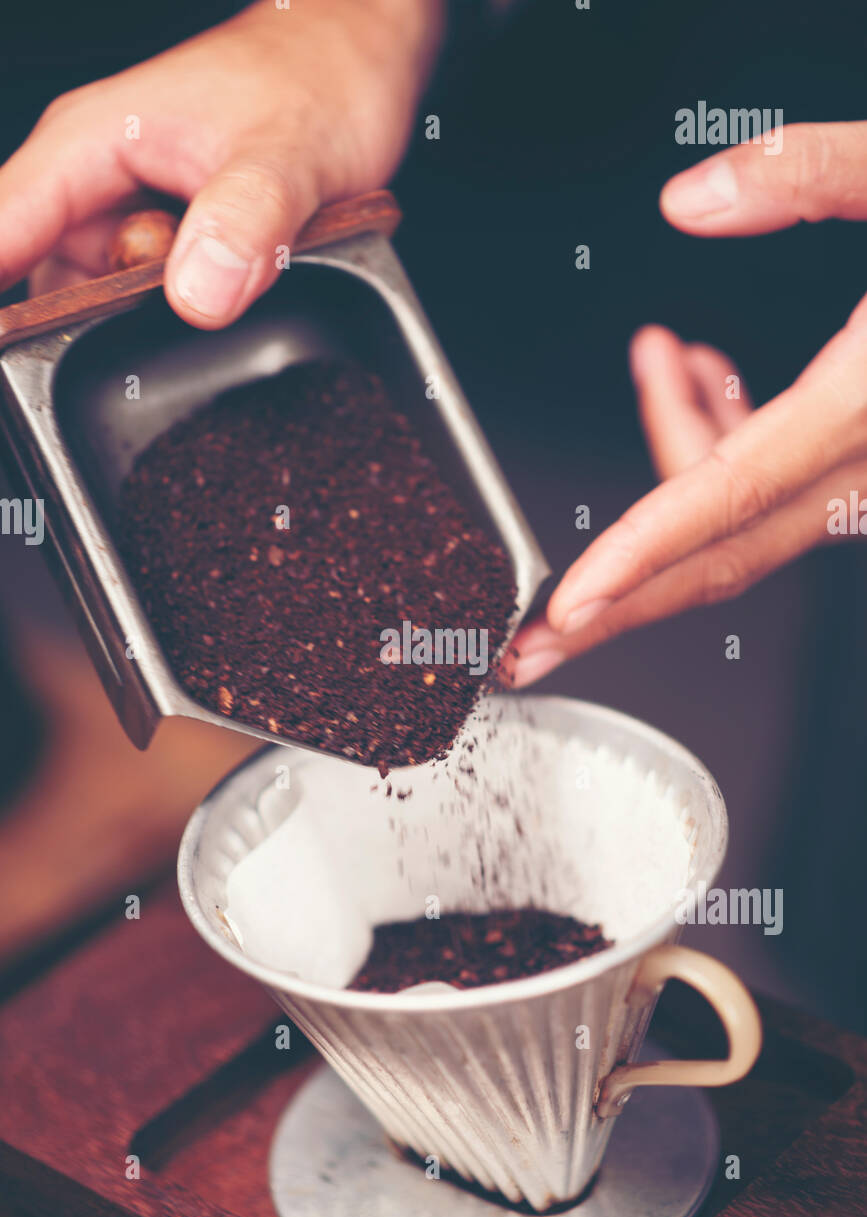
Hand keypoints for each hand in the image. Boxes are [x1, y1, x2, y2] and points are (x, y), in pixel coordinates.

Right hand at [0, 0, 443, 326]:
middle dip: (97, 330)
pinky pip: (158, 304)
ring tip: (230, 284)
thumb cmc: (320, 78)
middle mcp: (99, 184)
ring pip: (111, 307)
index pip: (3, 227)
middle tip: (184, 315)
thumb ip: (244, 221)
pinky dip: (192, 315)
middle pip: (51, 288)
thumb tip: (195, 295)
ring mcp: (136, 219)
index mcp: (90, 142)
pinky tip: (237, 296)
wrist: (364, 65)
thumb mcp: (288, 151)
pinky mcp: (175, 248)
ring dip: (155, 325)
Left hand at [511, 122, 866, 687]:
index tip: (568, 606)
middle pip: (720, 557)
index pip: (728, 500)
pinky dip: (727, 440)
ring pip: (745, 510)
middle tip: (531, 643)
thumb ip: (815, 172)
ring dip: (676, 456)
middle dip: (619, 600)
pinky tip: (713, 371)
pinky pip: (783, 482)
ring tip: (664, 360)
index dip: (638, 557)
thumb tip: (691, 201)